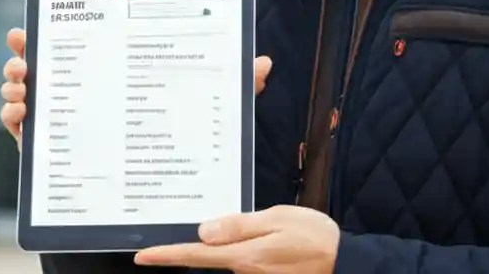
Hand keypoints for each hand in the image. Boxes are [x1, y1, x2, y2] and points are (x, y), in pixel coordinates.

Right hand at [0, 27, 273, 148]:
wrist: (154, 192)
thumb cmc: (179, 136)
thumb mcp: (207, 109)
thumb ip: (232, 86)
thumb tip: (263, 64)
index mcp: (113, 68)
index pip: (83, 37)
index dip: (56, 22)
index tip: (41, 17)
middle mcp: (82, 86)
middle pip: (44, 57)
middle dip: (25, 50)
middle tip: (23, 50)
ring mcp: (62, 114)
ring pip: (26, 88)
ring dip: (16, 82)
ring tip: (23, 85)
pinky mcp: (49, 144)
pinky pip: (21, 125)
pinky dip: (14, 115)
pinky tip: (23, 113)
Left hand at [133, 205, 339, 273]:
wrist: (346, 263)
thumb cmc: (315, 237)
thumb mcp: (277, 219)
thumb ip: (238, 226)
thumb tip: (203, 231)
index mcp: (245, 256)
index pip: (195, 256)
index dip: (167, 255)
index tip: (143, 255)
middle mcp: (246, 272)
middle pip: (211, 258)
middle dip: (201, 245)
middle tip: (207, 231)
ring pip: (229, 260)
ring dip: (228, 246)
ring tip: (250, 233)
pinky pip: (245, 265)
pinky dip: (243, 251)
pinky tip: (259, 241)